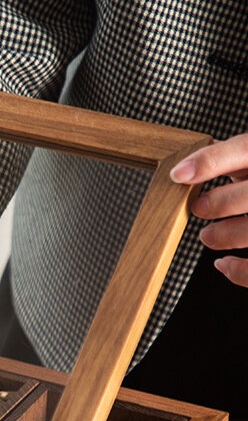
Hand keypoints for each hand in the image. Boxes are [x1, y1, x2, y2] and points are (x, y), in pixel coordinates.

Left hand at [170, 133, 247, 286]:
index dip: (210, 161)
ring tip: (208, 236)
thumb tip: (184, 168)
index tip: (178, 175)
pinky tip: (224, 263)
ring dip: (225, 236)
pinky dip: (238, 270)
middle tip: (198, 208)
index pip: (245, 149)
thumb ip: (230, 159)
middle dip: (220, 202)